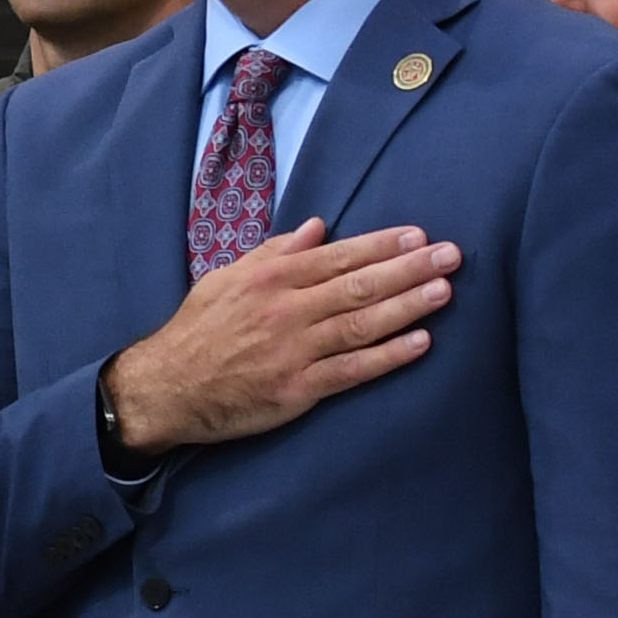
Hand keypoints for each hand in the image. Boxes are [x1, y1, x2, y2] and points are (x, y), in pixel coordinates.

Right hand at [101, 221, 456, 456]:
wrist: (164, 388)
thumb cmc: (197, 331)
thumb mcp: (226, 279)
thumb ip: (274, 252)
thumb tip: (318, 228)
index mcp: (270, 278)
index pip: (338, 255)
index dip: (382, 245)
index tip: (419, 236)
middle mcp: (286, 310)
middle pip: (359, 285)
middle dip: (409, 269)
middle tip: (452, 256)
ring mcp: (293, 350)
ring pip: (361, 323)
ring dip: (408, 306)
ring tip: (445, 291)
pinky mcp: (297, 389)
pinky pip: (352, 370)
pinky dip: (388, 356)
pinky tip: (420, 343)